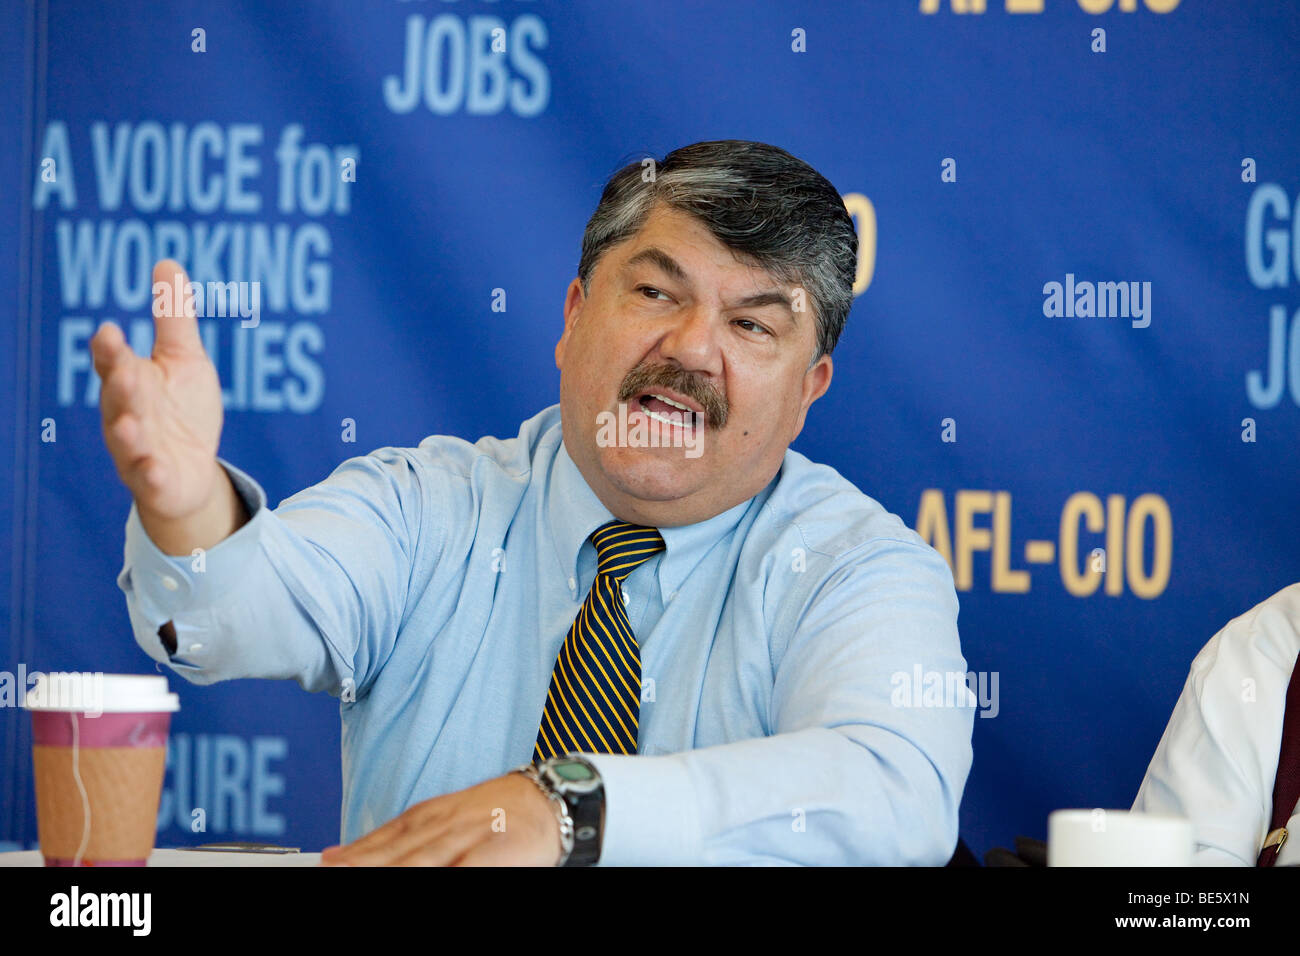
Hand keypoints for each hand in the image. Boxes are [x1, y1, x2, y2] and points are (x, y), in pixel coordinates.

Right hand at [91, 259, 224, 521]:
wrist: (189, 474)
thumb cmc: (182, 411)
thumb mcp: (183, 360)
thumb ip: (173, 319)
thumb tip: (167, 262)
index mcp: (130, 381)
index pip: (114, 361)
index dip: (110, 349)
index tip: (110, 331)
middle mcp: (126, 415)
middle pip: (119, 398)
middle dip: (120, 385)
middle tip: (124, 370)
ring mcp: (137, 451)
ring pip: (126, 440)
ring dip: (127, 432)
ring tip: (131, 424)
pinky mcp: (154, 482)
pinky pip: (148, 479)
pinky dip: (149, 474)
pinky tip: (155, 469)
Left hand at [318, 772, 563, 865]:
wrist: (548, 799)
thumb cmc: (494, 813)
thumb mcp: (445, 816)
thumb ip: (401, 838)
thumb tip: (344, 855)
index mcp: (430, 815)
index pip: (384, 838)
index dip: (356, 853)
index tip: (329, 864)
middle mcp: (445, 824)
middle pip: (398, 851)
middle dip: (365, 865)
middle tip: (335, 871)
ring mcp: (470, 838)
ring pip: (425, 860)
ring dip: (396, 870)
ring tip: (362, 874)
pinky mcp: (496, 853)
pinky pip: (467, 870)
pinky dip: (450, 874)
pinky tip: (433, 879)